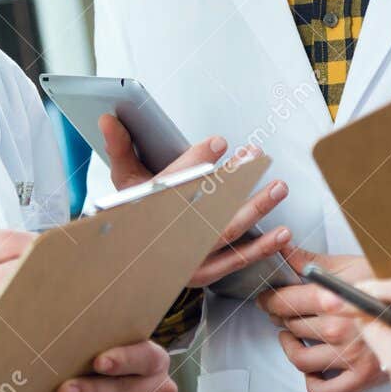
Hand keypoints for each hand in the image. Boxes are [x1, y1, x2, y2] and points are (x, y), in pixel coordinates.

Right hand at [99, 114, 290, 287]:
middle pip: (206, 207)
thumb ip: (119, 147)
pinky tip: (282, 232)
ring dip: (256, 208)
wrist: (124, 264)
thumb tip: (107, 117)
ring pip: (226, 232)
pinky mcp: (202, 274)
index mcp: (144, 210)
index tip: (220, 142)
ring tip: (278, 187)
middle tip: (256, 156)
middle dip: (236, 180)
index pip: (170, 183)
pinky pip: (236, 261)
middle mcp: (166, 238)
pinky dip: (261, 248)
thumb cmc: (129, 216)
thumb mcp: (123, 181)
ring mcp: (185, 260)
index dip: (195, 160)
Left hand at [257, 249, 383, 391]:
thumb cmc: (389, 286)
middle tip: (282, 312)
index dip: (269, 299)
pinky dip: (311, 382)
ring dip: (290, 347)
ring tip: (290, 337)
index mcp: (332, 301)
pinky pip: (325, 391)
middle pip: (290, 327)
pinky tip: (311, 368)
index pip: (283, 302)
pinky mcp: (360, 377)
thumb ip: (311, 261)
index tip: (267, 298)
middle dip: (281, 318)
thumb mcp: (350, 266)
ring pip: (300, 359)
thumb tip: (282, 251)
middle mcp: (337, 331)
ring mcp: (348, 357)